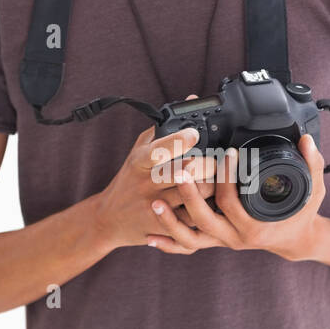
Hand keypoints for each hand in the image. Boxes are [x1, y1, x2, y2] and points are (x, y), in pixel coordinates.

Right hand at [92, 97, 220, 249]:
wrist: (108, 219)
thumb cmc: (130, 179)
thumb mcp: (138, 151)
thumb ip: (163, 129)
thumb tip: (190, 100)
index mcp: (139, 162)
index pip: (158, 151)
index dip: (177, 142)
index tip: (194, 133)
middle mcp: (145, 184)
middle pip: (182, 174)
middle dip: (207, 166)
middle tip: (221, 161)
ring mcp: (153, 207)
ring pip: (191, 198)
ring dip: (211, 188)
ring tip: (221, 180)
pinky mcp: (161, 227)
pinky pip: (189, 221)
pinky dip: (205, 211)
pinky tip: (214, 204)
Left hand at [146, 134, 326, 258]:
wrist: (296, 241)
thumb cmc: (302, 215)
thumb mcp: (313, 190)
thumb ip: (311, 163)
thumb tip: (307, 140)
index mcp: (255, 226)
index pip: (233, 202)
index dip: (226, 178)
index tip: (224, 153)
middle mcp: (236, 237)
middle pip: (205, 221)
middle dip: (190, 197)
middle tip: (178, 172)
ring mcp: (223, 241)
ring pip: (191, 239)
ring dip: (171, 223)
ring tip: (155, 203)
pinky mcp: (215, 242)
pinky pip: (188, 248)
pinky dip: (169, 244)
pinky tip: (151, 237)